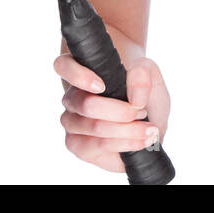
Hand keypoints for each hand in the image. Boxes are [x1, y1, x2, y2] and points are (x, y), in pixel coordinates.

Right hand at [55, 52, 170, 173]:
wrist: (148, 118)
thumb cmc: (142, 91)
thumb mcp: (150, 75)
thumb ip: (142, 77)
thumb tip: (135, 99)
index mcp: (81, 73)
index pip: (63, 66)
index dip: (79, 76)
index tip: (101, 86)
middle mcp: (71, 98)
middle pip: (86, 104)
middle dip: (120, 111)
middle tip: (142, 111)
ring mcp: (72, 123)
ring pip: (95, 127)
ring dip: (126, 129)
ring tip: (149, 128)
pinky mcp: (79, 146)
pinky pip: (97, 146)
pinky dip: (124, 143)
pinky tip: (141, 141)